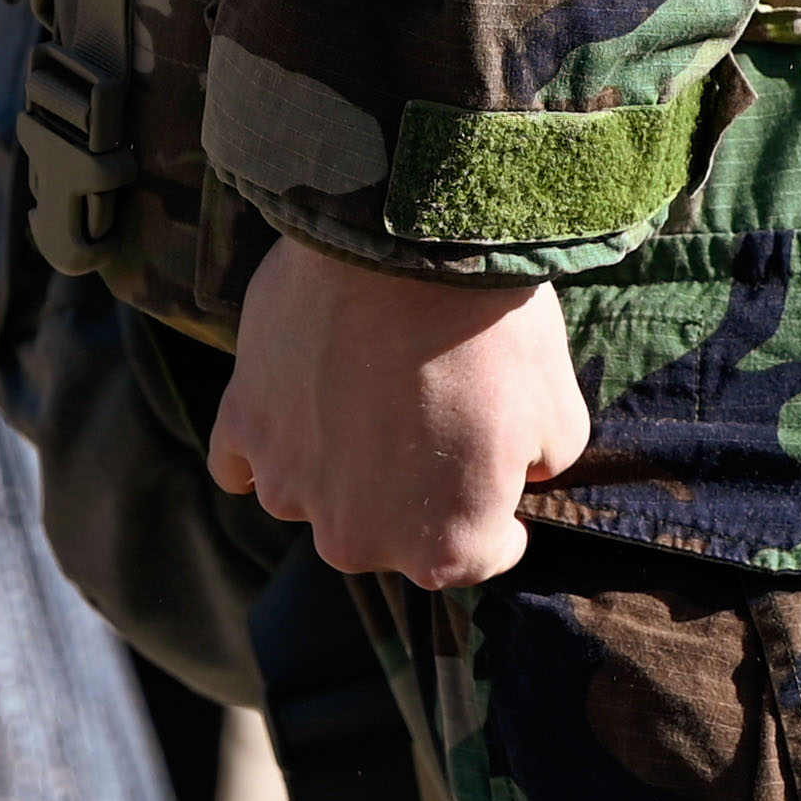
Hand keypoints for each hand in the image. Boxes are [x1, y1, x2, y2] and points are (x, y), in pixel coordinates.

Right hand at [209, 233, 591, 588]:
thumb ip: (539, 467)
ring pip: (315, 497)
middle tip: (431, 416)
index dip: (496, 514)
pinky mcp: (242, 428)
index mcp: (442, 548)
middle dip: (412, 490)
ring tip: (369, 386)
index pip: (476, 555)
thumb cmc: (493, 330)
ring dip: (339, 462)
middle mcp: (358, 539)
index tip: (499, 474)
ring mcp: (291, 486)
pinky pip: (241, 464)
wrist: (408, 245)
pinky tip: (294, 404)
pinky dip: (266, 444)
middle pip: (388, 532)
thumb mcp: (560, 411)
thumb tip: (519, 470)